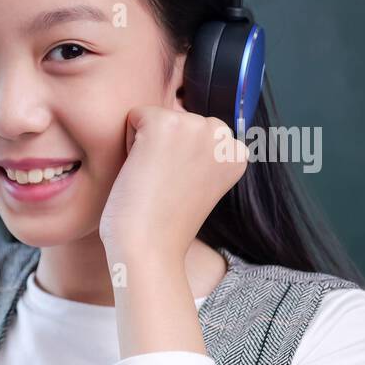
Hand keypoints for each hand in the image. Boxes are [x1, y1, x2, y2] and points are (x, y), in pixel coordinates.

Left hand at [98, 106, 248, 264]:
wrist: (149, 249)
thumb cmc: (163, 227)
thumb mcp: (198, 187)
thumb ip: (201, 158)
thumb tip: (182, 136)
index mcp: (236, 153)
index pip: (195, 134)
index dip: (176, 160)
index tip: (178, 188)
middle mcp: (223, 135)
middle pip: (177, 120)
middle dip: (162, 147)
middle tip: (163, 185)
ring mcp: (196, 126)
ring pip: (157, 117)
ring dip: (145, 145)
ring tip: (153, 180)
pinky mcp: (165, 124)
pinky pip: (135, 115)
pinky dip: (128, 141)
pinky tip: (140, 171)